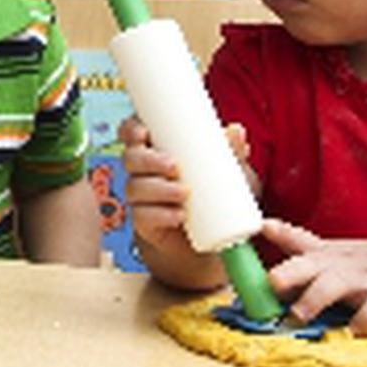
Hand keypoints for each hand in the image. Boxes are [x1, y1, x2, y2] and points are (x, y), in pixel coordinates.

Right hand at [118, 117, 249, 247]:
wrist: (211, 236)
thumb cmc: (214, 193)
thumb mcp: (226, 170)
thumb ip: (230, 151)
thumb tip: (236, 131)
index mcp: (154, 151)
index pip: (131, 134)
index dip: (131, 130)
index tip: (144, 132)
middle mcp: (141, 172)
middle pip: (130, 159)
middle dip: (148, 160)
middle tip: (174, 166)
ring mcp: (141, 198)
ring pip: (135, 188)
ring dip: (158, 189)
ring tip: (184, 194)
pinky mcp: (145, 223)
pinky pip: (142, 217)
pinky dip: (160, 215)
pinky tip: (178, 215)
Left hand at [259, 219, 366, 332]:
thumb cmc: (363, 266)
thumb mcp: (329, 253)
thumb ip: (296, 243)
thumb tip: (265, 227)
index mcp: (324, 255)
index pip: (299, 240)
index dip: (281, 233)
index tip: (265, 227)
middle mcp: (340, 265)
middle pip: (312, 264)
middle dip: (291, 272)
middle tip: (273, 281)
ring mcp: (364, 280)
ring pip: (337, 285)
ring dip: (316, 297)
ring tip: (299, 313)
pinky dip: (365, 319)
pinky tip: (353, 330)